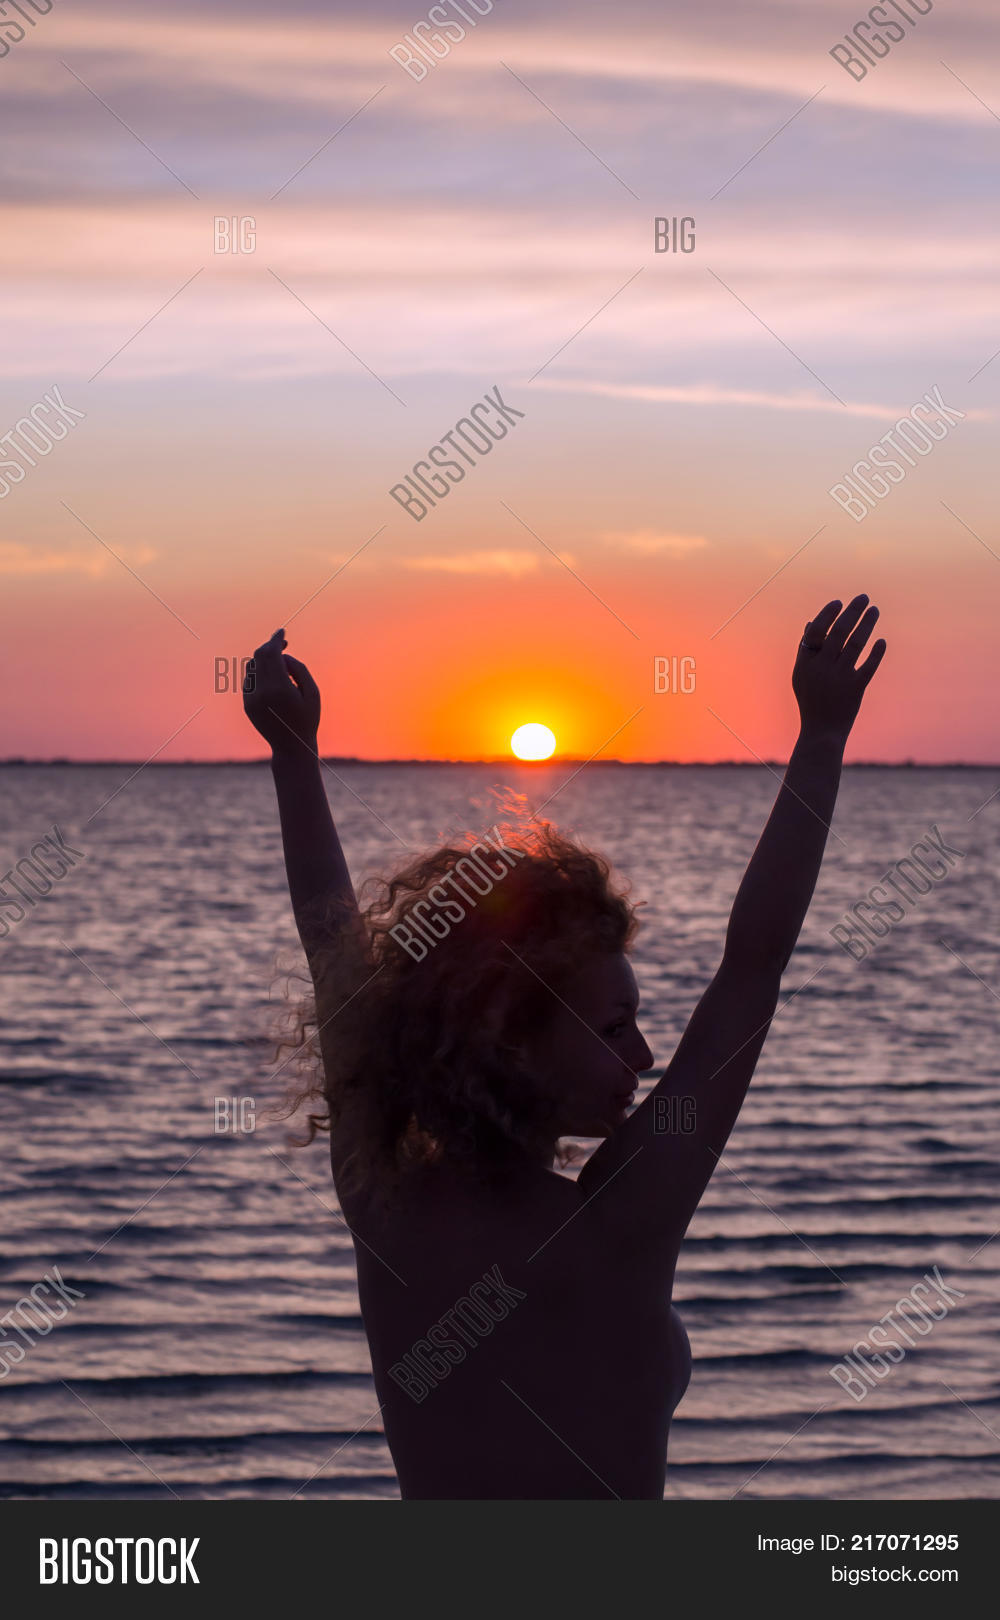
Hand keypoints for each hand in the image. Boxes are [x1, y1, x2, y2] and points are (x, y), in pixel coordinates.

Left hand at [243, 628, 320, 755]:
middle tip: (283, 644)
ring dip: (265, 660)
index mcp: (279, 688)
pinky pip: (250, 679)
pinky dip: (260, 673)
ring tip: (282, 669)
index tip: (282, 631)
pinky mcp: (247, 704)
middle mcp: (261, 692)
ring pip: (252, 667)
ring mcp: (251, 699)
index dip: (276, 639)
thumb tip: (282, 656)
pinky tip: (273, 680)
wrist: (290, 747)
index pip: (271, 653)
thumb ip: (299, 669)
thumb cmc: (307, 719)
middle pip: (259, 656)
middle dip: (270, 647)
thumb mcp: (313, 692)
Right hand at [792, 595, 885, 740]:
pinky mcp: (855, 689)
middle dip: (851, 612)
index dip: (828, 615)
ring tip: (875, 610)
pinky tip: (882, 641)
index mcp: (805, 663)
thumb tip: (812, 621)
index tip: (839, 602)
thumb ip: (807, 650)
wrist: (821, 732)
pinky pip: (869, 666)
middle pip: (838, 632)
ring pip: (855, 644)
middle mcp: (821, 668)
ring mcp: (839, 678)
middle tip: (863, 597)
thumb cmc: (812, 700)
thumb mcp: (803, 675)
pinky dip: (876, 653)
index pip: (816, 632)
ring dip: (866, 624)